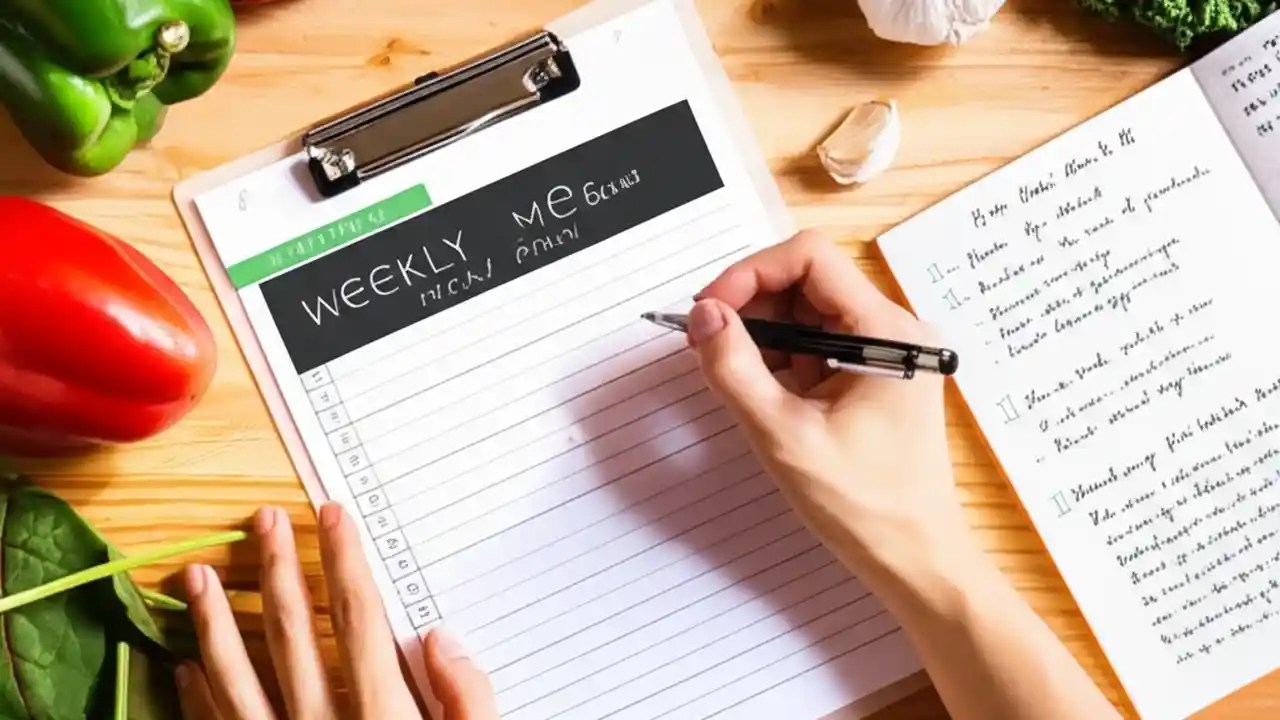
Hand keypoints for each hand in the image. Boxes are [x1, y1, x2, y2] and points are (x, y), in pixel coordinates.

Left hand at [176, 502, 498, 719]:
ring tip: (190, 576)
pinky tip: (184, 665)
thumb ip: (471, 703)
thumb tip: (440, 638)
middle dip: (276, 572)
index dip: (345, 563)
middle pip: (291, 637)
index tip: (332, 516)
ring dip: (212, 623)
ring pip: (235, 679)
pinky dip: (196, 696)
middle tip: (261, 521)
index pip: (358, 622)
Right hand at [689, 231, 974, 586]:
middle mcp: (894, 330)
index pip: (809, 259)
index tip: (709, 310)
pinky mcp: (874, 375)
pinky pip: (817, 344)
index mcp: (887, 332)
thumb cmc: (864, 507)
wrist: (916, 560)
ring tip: (733, 376)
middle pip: (807, 281)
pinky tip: (762, 393)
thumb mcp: (784, 436)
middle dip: (750, 305)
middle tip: (706, 343)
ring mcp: (886, 352)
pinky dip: (781, 359)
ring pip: (807, 312)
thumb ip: (735, 369)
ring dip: (763, 335)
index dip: (750, 273)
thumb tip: (702, 315)